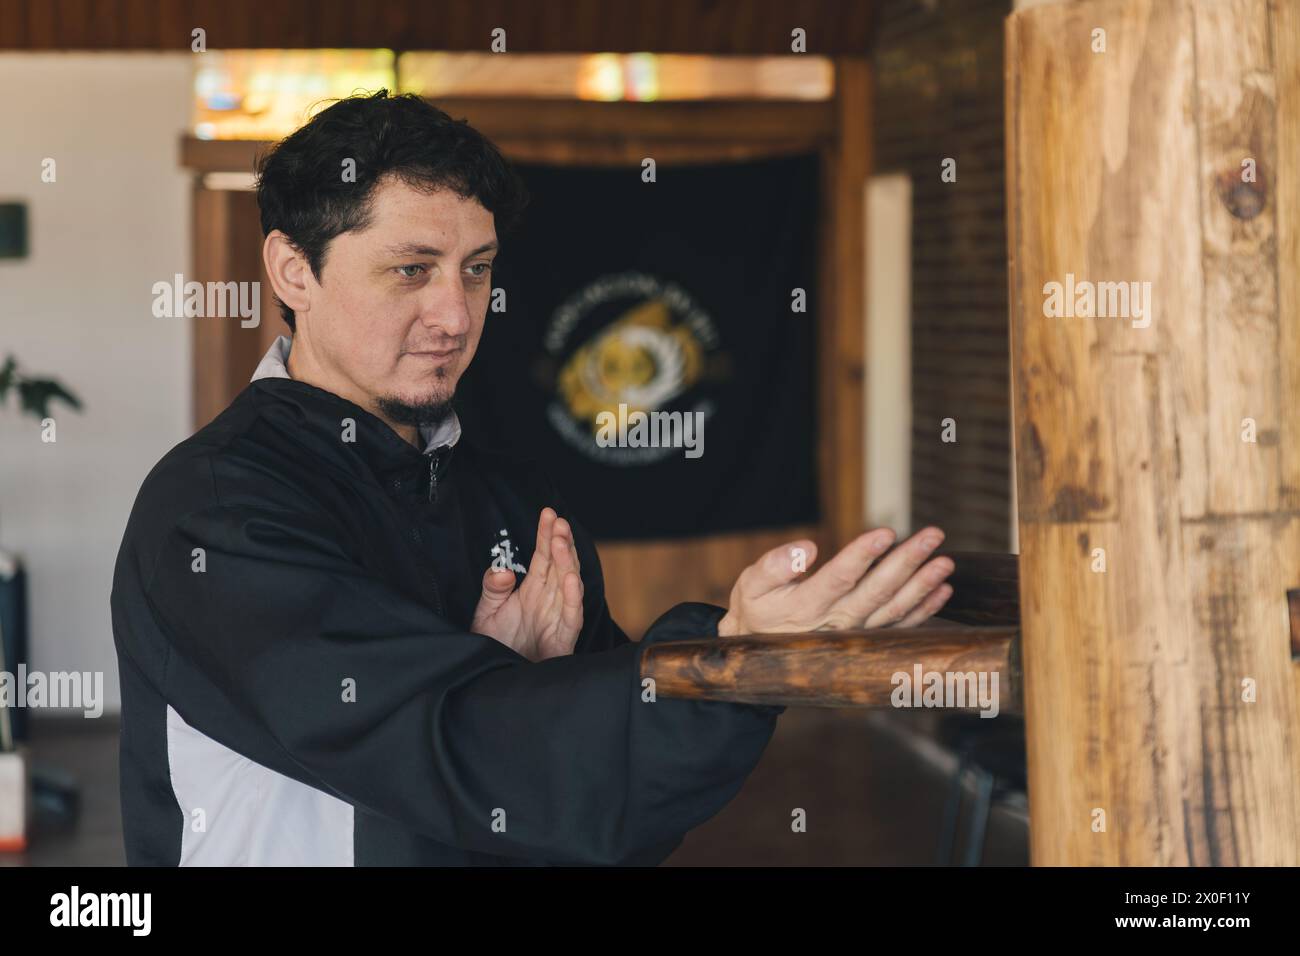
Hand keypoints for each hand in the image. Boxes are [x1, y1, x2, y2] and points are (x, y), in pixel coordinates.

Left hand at [471, 507, 584, 660]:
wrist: (496, 679)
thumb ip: (493, 588)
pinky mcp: (563, 639)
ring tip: (561, 541)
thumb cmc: (496, 645)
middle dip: (561, 542)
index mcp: (533, 590)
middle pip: (560, 564)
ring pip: (569, 584)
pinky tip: (570, 578)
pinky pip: (572, 615)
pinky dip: (573, 597)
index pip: (544, 556)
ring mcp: (558, 617)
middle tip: (559, 521)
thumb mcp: (486, 611)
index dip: (547, 535)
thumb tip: (504, 569)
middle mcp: (549, 600)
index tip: (548, 513)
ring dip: (567, 562)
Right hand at [716, 527, 953, 636]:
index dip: (862, 555)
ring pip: (894, 610)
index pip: (838, 577)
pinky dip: (924, 610)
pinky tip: (943, 590)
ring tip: (945, 561)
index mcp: (805, 607)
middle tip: (932, 535)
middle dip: (907, 562)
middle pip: (876, 591)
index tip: (885, 532)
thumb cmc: (756, 610)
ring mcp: (855, 635)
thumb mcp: (750, 585)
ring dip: (922, 585)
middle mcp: (835, 623)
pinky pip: (900, 627)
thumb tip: (806, 548)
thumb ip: (774, 566)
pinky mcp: (867, 641)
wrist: (759, 656)